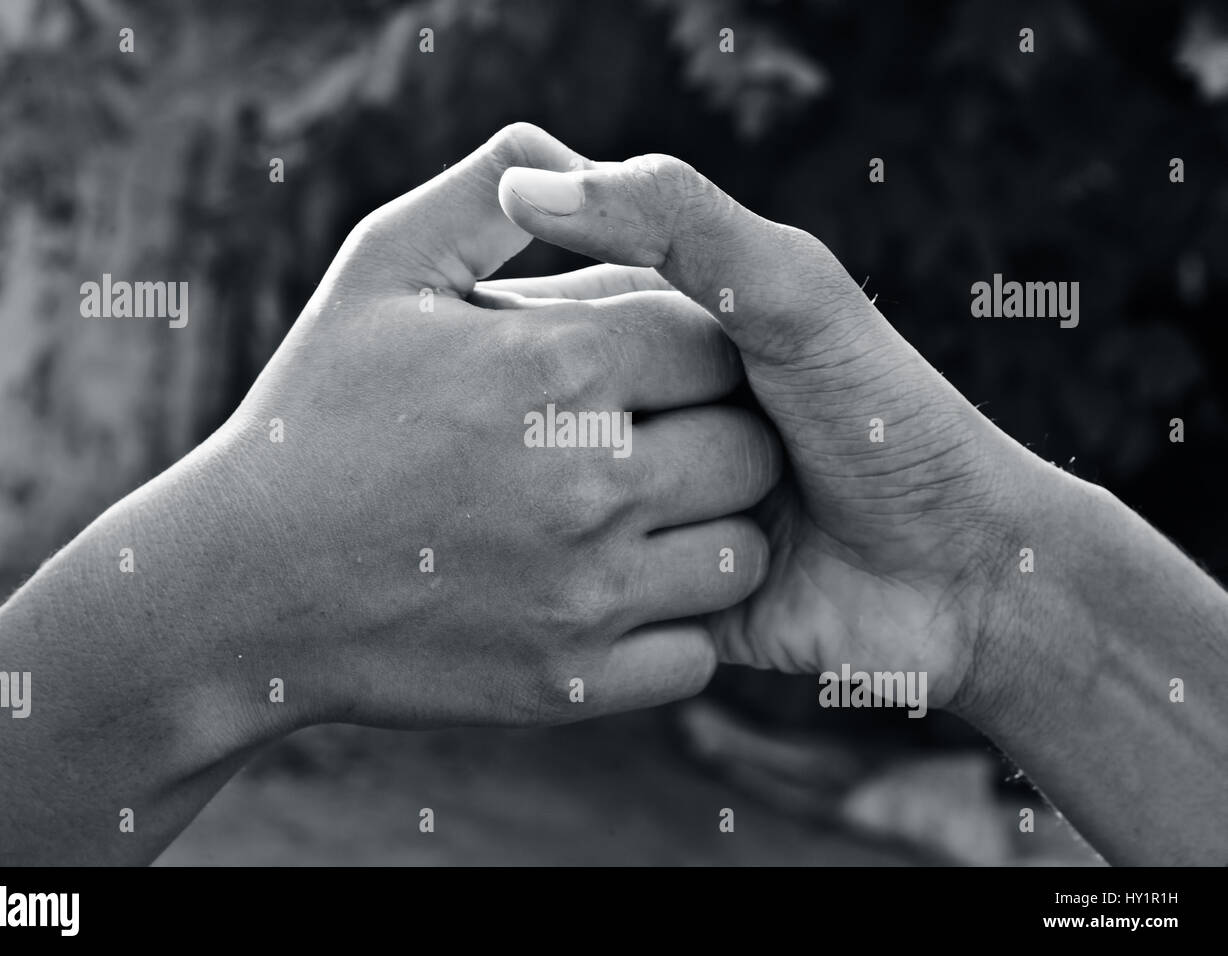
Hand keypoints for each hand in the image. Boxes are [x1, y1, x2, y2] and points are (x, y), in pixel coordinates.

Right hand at [0, 126, 783, 864]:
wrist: (242, 587)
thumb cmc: (313, 414)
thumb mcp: (380, 268)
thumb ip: (487, 188)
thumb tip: (571, 156)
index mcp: (553, 364)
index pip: (714, 340)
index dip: (687, 350)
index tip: (642, 368)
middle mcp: (586, 480)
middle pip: (748, 449)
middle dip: (711, 437)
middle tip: (649, 443)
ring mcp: (582, 592)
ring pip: (737, 557)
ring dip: (704, 536)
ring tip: (637, 520)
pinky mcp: (570, 681)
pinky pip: (692, 655)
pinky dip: (667, 628)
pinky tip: (607, 594)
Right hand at [494, 154, 1034, 716]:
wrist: (966, 577)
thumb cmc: (888, 417)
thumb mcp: (789, 293)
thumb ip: (678, 222)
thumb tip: (528, 186)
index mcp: (652, 338)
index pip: (548, 326)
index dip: (560, 347)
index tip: (631, 372)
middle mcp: (636, 425)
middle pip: (560, 429)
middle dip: (643, 443)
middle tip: (763, 445)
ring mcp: (639, 516)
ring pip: (580, 521)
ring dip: (669, 526)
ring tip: (768, 514)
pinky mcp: (645, 598)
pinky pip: (602, 599)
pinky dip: (649, 598)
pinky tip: (716, 577)